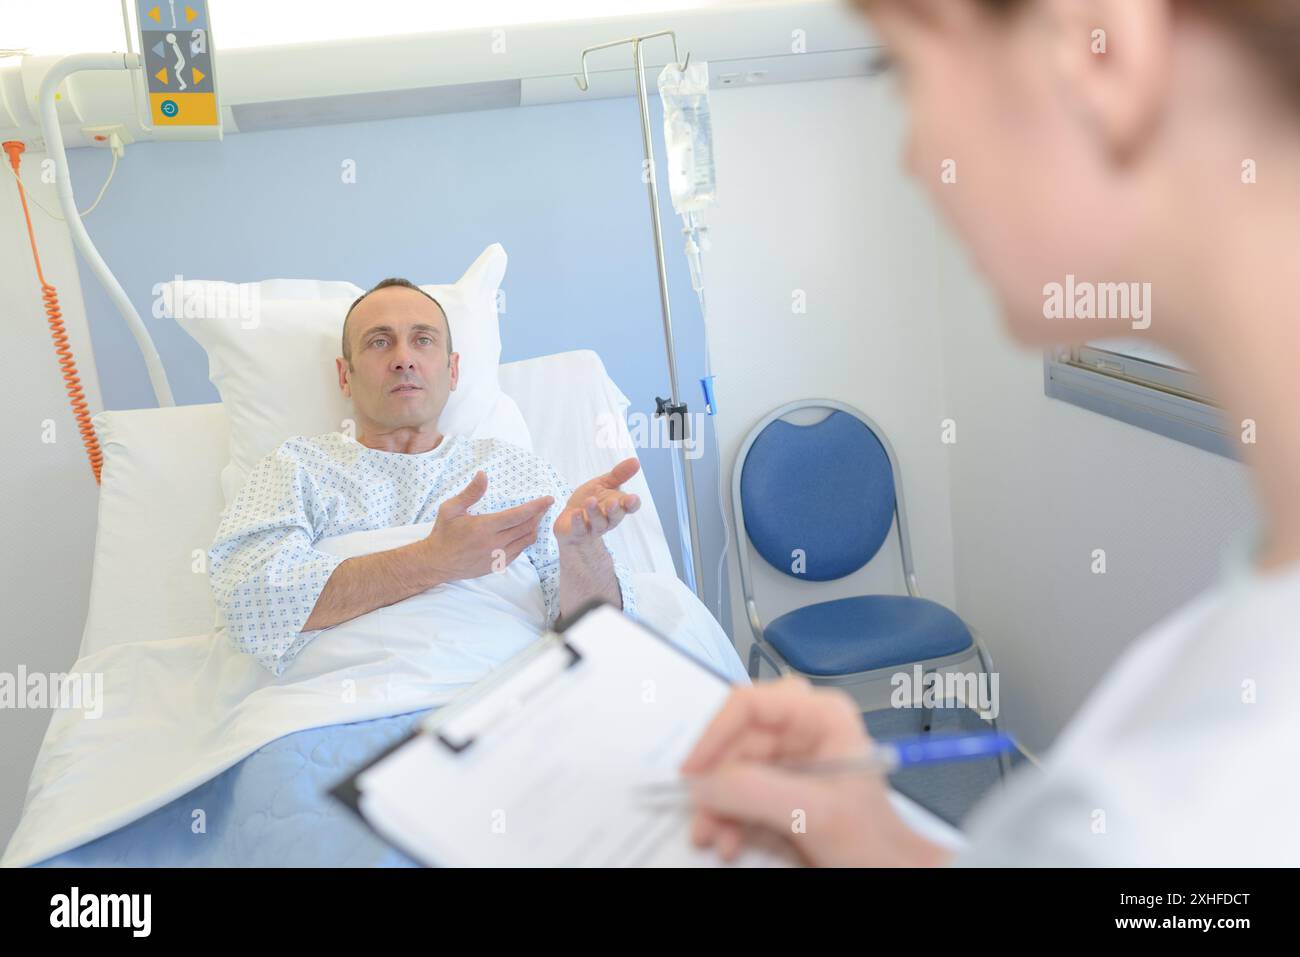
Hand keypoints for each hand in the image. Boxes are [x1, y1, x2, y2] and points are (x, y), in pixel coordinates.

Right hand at [423, 471, 552, 581]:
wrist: (437, 562)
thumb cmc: (444, 533)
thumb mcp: (451, 509)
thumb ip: (470, 492)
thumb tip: (483, 474)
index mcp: (484, 527)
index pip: (518, 515)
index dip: (536, 506)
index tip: (548, 499)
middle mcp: (494, 543)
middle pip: (527, 527)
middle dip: (539, 515)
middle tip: (544, 505)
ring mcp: (498, 557)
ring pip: (526, 540)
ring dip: (535, 527)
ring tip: (537, 517)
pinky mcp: (499, 566)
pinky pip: (520, 551)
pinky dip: (526, 540)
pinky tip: (525, 531)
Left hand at [553, 457, 641, 547]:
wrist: (569, 523)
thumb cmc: (590, 502)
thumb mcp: (603, 484)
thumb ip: (619, 474)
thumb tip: (636, 461)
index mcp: (617, 506)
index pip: (629, 507)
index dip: (632, 504)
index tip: (633, 498)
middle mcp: (608, 519)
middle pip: (615, 517)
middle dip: (614, 510)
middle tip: (613, 501)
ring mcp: (593, 527)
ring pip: (598, 523)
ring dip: (595, 512)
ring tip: (590, 501)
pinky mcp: (578, 532)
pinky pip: (580, 528)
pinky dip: (578, 521)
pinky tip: (576, 512)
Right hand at [679, 676, 951, 866]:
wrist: (893, 875)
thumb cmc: (874, 841)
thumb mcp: (812, 811)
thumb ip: (754, 791)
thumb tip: (700, 782)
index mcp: (820, 716)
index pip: (749, 705)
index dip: (714, 735)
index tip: (693, 771)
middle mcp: (802, 731)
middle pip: (735, 742)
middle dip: (716, 782)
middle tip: (701, 814)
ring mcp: (791, 762)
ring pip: (732, 771)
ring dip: (717, 806)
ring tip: (715, 838)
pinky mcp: (783, 792)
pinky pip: (740, 794)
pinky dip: (728, 817)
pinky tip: (729, 840)